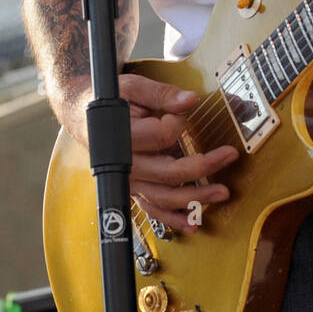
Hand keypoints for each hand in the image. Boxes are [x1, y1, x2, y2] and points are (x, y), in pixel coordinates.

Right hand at [67, 73, 238, 233]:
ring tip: (220, 193)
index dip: (177, 122)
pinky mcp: (133, 188)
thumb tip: (189, 100)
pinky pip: (153, 209)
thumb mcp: (132, 87)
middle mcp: (125, 165)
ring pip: (164, 198)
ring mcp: (129, 181)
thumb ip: (161, 94)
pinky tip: (193, 223)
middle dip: (202, 167)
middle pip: (169, 173)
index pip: (163, 135)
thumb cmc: (108, 101)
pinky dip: (173, 219)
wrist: (83, 116)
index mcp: (123, 137)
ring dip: (194, 200)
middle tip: (228, 156)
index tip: (179, 113)